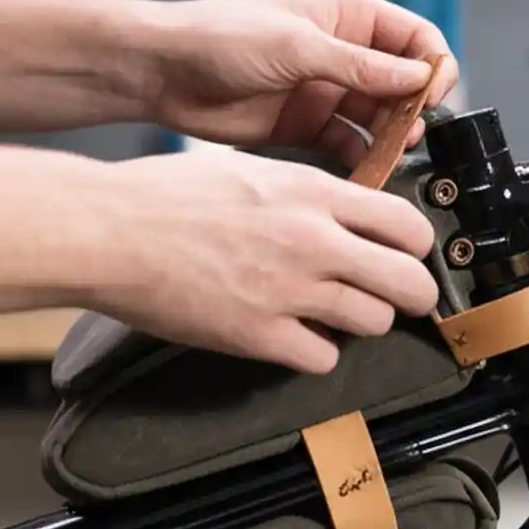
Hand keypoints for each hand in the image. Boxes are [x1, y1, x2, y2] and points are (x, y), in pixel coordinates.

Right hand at [87, 147, 437, 373]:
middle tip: (396, 295)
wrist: (112, 230)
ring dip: (361, 321)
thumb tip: (344, 210)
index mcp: (314, 193)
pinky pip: (323, 358)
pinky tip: (294, 335)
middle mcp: (314, 241)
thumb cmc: (168, 194)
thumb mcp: (253, 171)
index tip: (407, 253)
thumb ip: (308, 194)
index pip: (408, 224)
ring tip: (334, 312)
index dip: (416, 245)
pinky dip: (315, 352)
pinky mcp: (259, 335)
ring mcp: (290, 290)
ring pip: (374, 321)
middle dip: (412, 292)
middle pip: (409, 281)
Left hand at [132, 0, 458, 166]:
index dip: (432, 65)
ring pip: (381, 118)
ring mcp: (327, 91)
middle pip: (404, 82)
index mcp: (347, 16)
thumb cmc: (219, 37)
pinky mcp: (309, 126)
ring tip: (389, 152)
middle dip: (413, 108)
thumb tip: (416, 77)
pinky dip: (363, 158)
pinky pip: (351, 144)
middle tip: (408, 130)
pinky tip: (364, 169)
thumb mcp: (298, 46)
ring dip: (391, 136)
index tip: (431, 95)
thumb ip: (360, 66)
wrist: (165, 73)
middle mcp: (344, 53)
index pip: (415, 37)